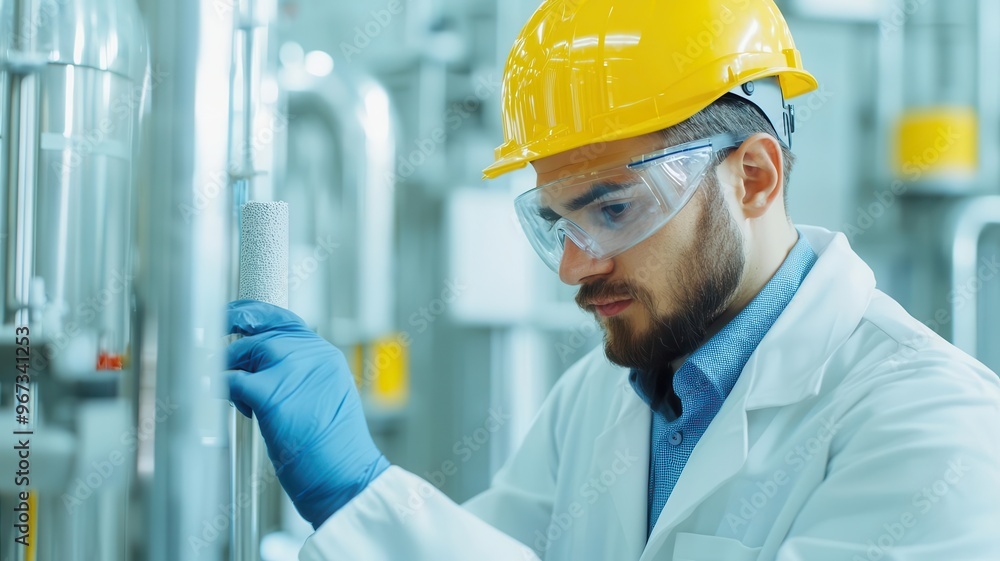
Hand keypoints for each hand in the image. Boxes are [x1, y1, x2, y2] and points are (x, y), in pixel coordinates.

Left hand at [226, 299, 389, 528]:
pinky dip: (222, 391)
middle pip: (260, 335)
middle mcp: (313, 356)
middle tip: (217, 361)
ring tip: (235, 398)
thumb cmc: (332, 450)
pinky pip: (231, 382)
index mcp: (327, 356)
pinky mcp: (271, 394)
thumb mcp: (324, 398)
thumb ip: (299, 375)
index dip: (253, 314)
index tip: (232, 316)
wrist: (345, 478)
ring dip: (228, 372)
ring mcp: (293, 371)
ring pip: (244, 354)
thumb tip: (256, 366)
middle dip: (234, 349)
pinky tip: (230, 404)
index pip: (285, 320)